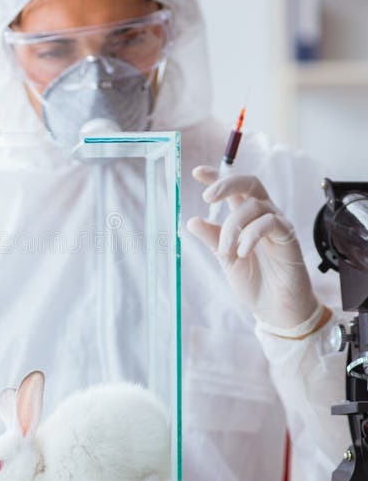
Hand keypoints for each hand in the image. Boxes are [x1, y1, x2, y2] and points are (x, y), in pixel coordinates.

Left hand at [187, 165, 319, 330]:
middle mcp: (262, 215)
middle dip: (227, 184)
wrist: (275, 308)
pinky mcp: (289, 236)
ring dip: (233, 226)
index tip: (197, 172)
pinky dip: (251, 235)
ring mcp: (277, 224)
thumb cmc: (254, 281)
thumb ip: (212, 239)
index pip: (233, 189)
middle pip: (249, 183)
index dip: (216, 177)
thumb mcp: (225, 258)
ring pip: (254, 206)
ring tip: (225, 251)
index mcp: (245, 217)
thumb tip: (191, 220)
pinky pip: (270, 222)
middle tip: (207, 197)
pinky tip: (242, 252)